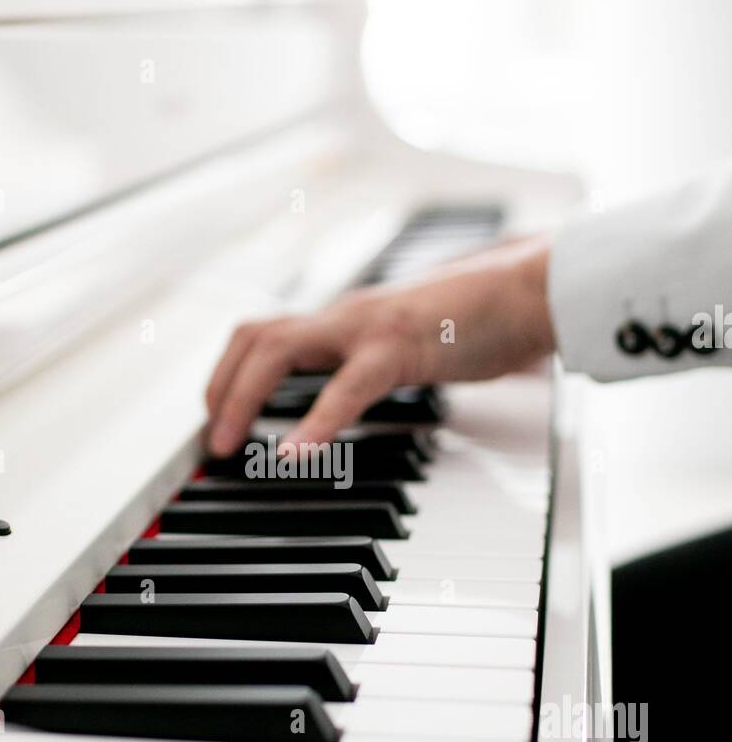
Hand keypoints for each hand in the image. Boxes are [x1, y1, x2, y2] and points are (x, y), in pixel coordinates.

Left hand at [205, 234, 554, 453]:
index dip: (227, 375)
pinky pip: (349, 384)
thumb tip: (346, 400)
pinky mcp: (402, 345)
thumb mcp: (409, 347)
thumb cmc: (479, 319)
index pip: (264, 335)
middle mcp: (345, 316)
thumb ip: (373, 367)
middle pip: (254, 336)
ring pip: (278, 347)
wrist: (533, 288)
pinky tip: (298, 454)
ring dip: (241, 397)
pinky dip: (318, 421)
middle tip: (209, 442)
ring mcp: (369, 326)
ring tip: (228, 444)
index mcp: (345, 320)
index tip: (214, 421)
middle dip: (219, 389)